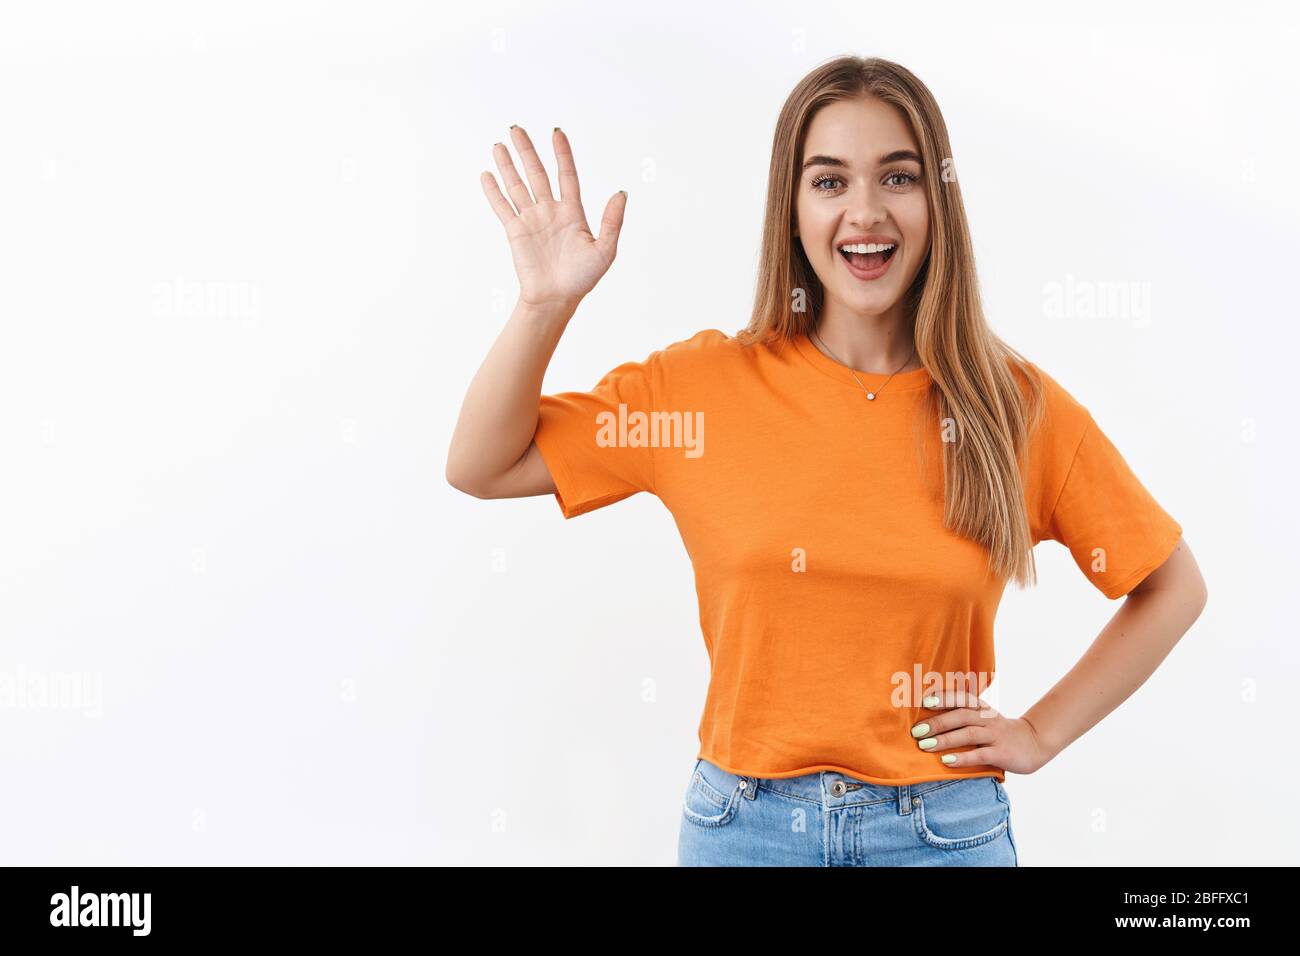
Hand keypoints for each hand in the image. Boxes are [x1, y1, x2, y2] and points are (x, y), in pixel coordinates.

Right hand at [480, 125, 627, 310]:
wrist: (557, 299)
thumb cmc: (582, 278)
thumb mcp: (605, 250)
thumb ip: (612, 221)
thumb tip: (621, 193)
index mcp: (572, 213)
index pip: (567, 175)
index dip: (562, 154)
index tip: (556, 133)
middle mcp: (550, 212)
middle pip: (537, 174)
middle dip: (527, 151)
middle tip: (516, 128)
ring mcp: (531, 220)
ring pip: (517, 186)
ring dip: (508, 166)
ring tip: (500, 145)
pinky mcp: (515, 232)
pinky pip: (503, 207)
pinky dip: (494, 191)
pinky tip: (487, 174)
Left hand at [909, 690, 1053, 774]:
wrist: (1033, 744)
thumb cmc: (998, 731)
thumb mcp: (983, 718)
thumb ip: (962, 715)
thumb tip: (927, 719)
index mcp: (981, 708)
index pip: (962, 698)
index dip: (944, 698)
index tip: (924, 701)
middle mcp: (988, 718)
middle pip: (961, 716)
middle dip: (937, 722)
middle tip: (916, 731)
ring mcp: (995, 736)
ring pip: (969, 734)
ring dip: (945, 739)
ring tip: (925, 746)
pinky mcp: (1002, 753)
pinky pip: (980, 754)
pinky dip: (963, 757)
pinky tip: (946, 761)